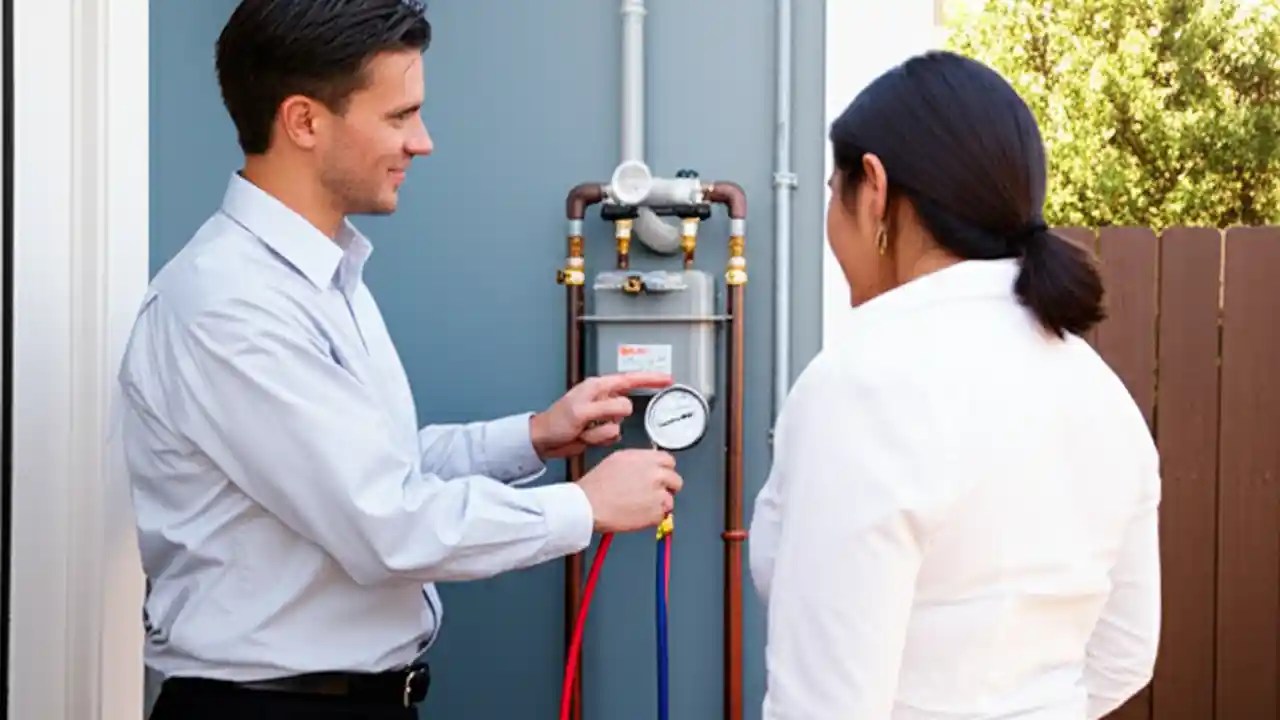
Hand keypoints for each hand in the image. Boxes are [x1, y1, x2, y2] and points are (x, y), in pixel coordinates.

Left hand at [529, 372, 672, 458]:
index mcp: (597, 387)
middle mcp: (601, 399)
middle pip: (625, 406)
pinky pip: (613, 436)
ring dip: (601, 431)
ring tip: (583, 429)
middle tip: (594, 423)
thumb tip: (627, 407)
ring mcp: (602, 416)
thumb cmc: (556, 421)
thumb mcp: (581, 411)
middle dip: (612, 418)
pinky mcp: (600, 430)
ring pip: (619, 425)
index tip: (666, 379)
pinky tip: (585, 436)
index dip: (650, 379)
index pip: (630, 379)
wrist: (545, 440)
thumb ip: (607, 407)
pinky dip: (600, 439)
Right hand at [577, 449, 682, 532]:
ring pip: (670, 500)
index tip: (661, 477)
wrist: (588, 505)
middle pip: (675, 480)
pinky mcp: (656, 513)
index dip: (664, 470)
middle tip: (653, 494)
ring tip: (640, 507)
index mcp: (646, 458)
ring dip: (659, 504)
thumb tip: (648, 465)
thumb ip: (639, 461)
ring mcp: (658, 494)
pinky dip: (652, 518)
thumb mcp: (617, 460)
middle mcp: (655, 474)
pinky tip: (637, 515)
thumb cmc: (596, 485)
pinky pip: (662, 516)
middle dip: (667, 488)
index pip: (669, 461)